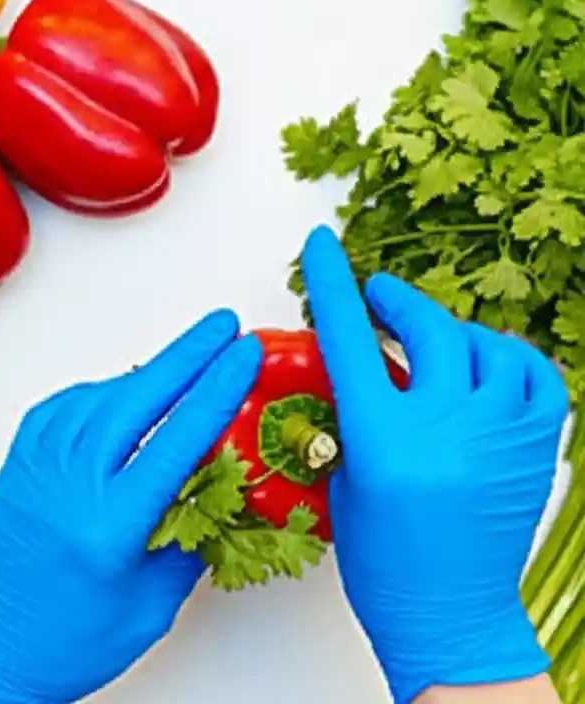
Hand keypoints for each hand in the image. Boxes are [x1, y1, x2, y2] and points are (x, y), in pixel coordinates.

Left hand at [0, 311, 263, 701]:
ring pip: (96, 399)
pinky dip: (94, 392)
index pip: (175, 439)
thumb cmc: (66, 644)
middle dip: (187, 357)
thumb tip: (219, 494)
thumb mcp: (150, 607)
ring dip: (144, 373)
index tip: (243, 356)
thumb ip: (187, 545)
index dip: (216, 391)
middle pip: (136, 400)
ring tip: (184, 357)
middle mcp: (68, 488)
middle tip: (222, 328)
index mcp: (108, 526)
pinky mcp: (17, 470)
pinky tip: (118, 390)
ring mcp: (36, 473)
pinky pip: (58, 412)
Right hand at [300, 227, 565, 702]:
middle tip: (382, 295)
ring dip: (458, 333)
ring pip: (489, 347)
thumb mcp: (344, 483)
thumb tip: (364, 373)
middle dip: (400, 302)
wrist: (447, 614)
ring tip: (439, 341)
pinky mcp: (537, 451)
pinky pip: (538, 378)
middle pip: (430, 330)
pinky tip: (493, 366)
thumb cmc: (384, 564)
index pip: (350, 341)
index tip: (323, 246)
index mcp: (384, 440)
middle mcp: (447, 429)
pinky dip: (514, 361)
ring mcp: (500, 437)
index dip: (334, 284)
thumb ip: (354, 420)